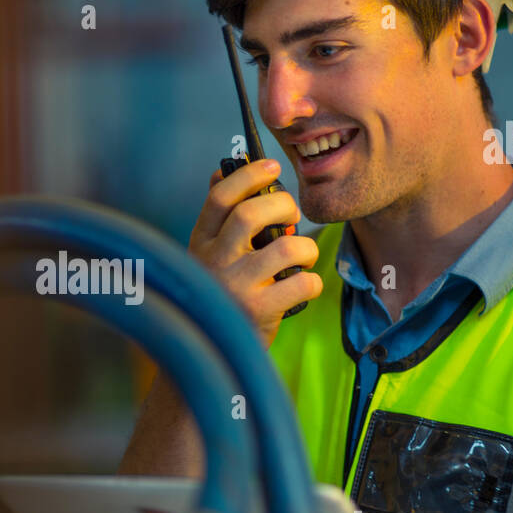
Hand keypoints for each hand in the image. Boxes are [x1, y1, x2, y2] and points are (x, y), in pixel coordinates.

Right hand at [188, 159, 322, 345]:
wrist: (215, 347)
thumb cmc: (222, 291)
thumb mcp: (210, 253)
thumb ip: (220, 217)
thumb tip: (226, 167)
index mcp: (200, 242)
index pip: (219, 197)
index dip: (248, 175)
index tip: (272, 165)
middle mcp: (213, 261)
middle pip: (251, 214)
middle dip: (283, 205)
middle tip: (291, 216)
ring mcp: (234, 286)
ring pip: (285, 247)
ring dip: (306, 246)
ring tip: (304, 256)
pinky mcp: (257, 311)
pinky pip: (302, 282)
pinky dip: (312, 281)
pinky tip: (304, 285)